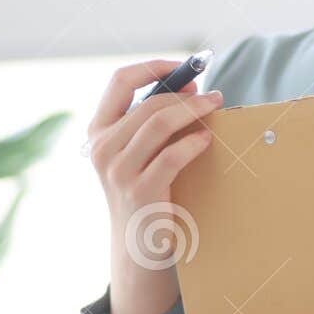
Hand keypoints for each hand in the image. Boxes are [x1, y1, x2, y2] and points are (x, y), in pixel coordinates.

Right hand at [84, 60, 224, 313]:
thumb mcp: (139, 153)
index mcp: (98, 131)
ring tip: (216, 108)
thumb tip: (192, 88)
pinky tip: (207, 140)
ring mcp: (117, 171)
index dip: (153, 67)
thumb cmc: (147, 191)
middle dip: (185, 94)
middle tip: (213, 95)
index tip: (184, 66)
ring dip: (193, 111)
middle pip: (147, 103)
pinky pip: (171, 155)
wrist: (138, 246)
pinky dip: (193, 142)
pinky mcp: (140, 192)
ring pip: (158, 123)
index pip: (119, 81)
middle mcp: (101, 148)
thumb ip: (154, 122)